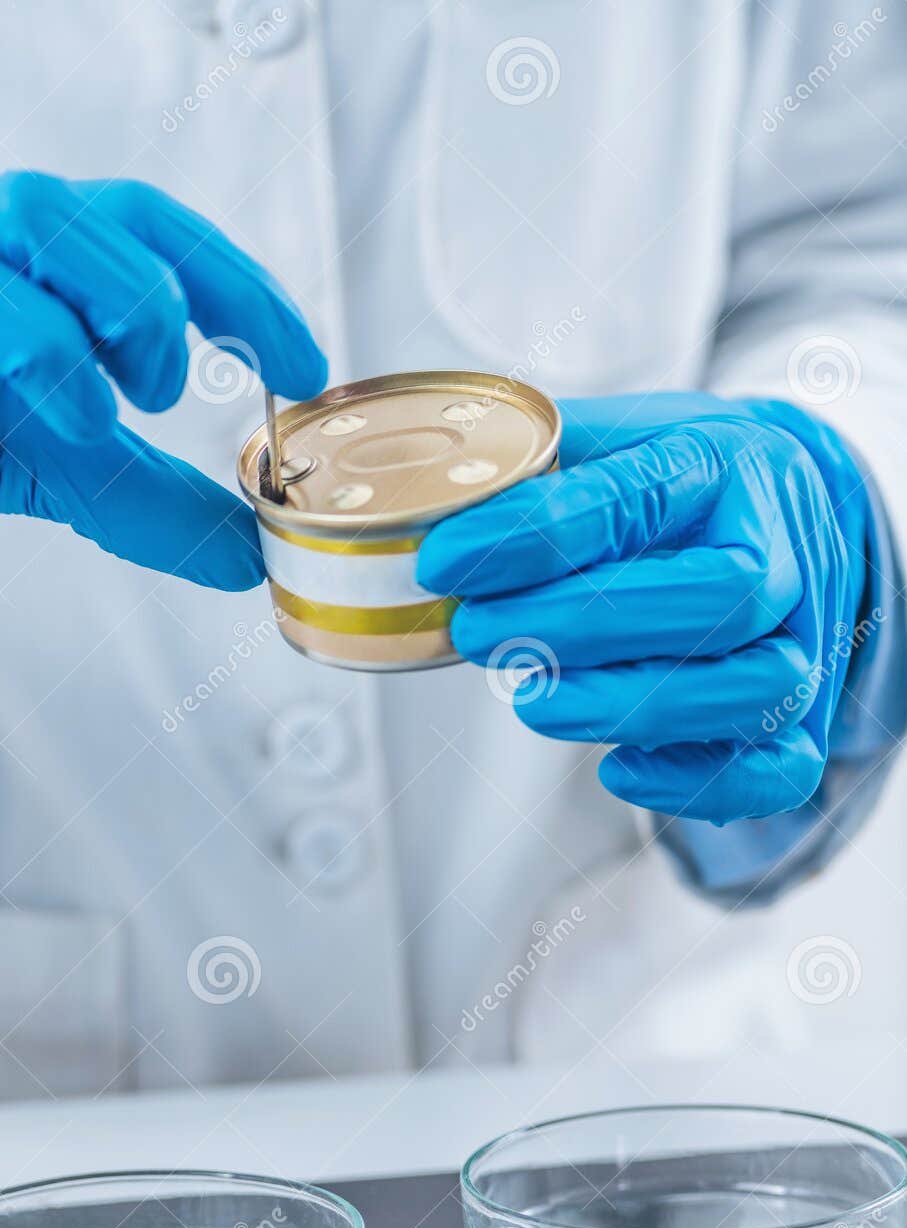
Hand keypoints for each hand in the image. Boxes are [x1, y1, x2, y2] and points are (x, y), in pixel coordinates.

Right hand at [0, 172, 325, 585]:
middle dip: (133, 302)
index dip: (231, 283)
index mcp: (21, 255)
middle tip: (162, 398)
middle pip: (47, 210)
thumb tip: (250, 555)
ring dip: (39, 341)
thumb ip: (153, 501)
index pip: (139, 224)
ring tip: (87, 427)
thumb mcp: (64, 472)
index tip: (303, 364)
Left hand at [419, 392, 871, 822]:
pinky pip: (781, 770)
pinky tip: (616, 768)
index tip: (442, 561)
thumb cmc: (682, 483)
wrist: (790, 510)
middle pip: (716, 599)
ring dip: (631, 704)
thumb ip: (541, 462)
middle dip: (580, 626)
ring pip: (756, 688)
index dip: (533, 536)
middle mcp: (787, 551)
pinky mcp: (806, 718)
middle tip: (479, 635)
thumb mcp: (618, 435)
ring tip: (531, 702)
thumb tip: (429, 497)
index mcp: (729, 463)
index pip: (637, 498)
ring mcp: (807, 641)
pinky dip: (697, 783)